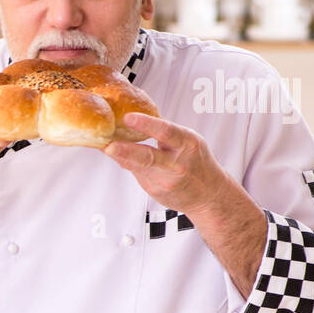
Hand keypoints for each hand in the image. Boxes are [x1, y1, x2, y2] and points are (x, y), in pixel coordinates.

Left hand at [101, 112, 234, 220]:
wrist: (209, 195)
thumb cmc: (196, 162)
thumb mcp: (187, 142)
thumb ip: (164, 134)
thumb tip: (135, 120)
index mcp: (188, 144)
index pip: (166, 131)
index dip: (146, 124)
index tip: (128, 117)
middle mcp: (177, 163)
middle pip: (149, 156)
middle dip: (127, 150)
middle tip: (109, 145)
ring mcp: (166, 180)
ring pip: (138, 166)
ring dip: (120, 156)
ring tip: (104, 147)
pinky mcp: (156, 190)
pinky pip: (136, 173)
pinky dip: (124, 162)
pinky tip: (114, 154)